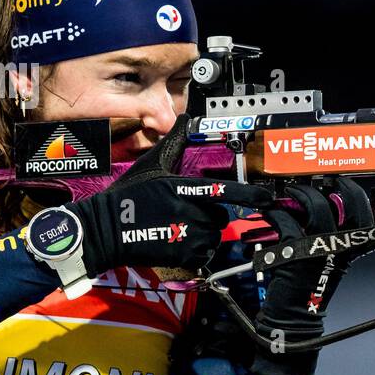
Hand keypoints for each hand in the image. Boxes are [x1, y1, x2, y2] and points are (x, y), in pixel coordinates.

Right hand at [64, 114, 273, 276]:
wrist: (107, 229)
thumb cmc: (128, 197)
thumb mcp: (151, 164)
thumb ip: (174, 142)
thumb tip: (186, 118)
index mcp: (184, 188)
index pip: (225, 191)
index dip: (249, 195)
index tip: (267, 199)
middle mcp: (190, 212)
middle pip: (219, 215)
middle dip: (208, 214)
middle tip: (184, 212)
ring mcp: (188, 236)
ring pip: (213, 235)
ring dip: (203, 233)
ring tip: (178, 227)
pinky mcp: (184, 256)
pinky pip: (204, 253)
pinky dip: (195, 250)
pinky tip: (176, 241)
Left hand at [249, 177, 373, 374]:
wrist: (293, 316)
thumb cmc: (309, 287)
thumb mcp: (330, 260)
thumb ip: (332, 234)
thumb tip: (318, 203)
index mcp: (351, 247)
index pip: (363, 212)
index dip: (352, 192)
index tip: (339, 181)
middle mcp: (339, 247)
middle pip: (337, 203)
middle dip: (319, 188)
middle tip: (305, 185)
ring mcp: (318, 250)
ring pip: (313, 208)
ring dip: (297, 195)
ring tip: (286, 195)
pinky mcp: (295, 254)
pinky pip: (285, 221)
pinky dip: (274, 213)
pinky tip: (269, 213)